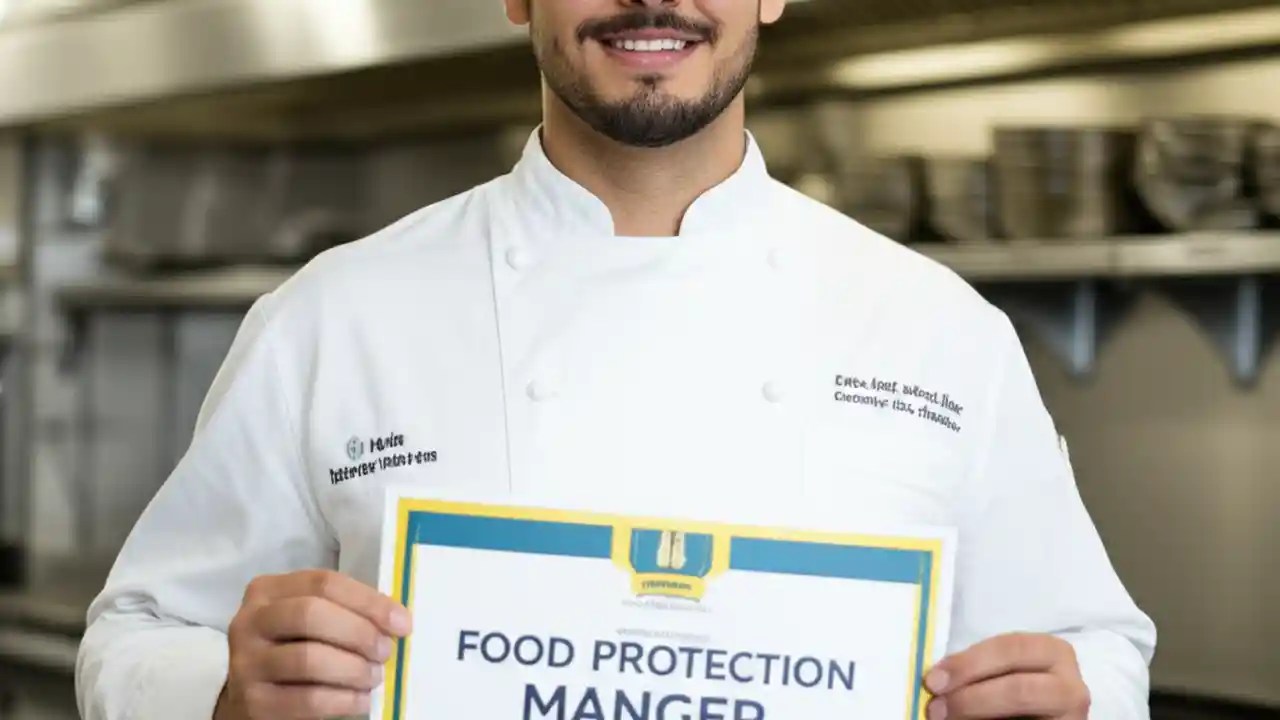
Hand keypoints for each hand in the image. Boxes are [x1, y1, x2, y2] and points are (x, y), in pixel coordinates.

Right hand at [214, 570, 412, 719]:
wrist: (255, 696)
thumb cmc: (294, 648)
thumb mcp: (309, 621)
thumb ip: (343, 611)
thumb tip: (396, 620)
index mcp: (267, 590)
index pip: (324, 583)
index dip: (369, 601)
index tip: (402, 623)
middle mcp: (249, 621)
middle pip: (311, 614)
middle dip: (359, 632)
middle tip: (385, 652)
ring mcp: (246, 663)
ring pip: (308, 658)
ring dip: (354, 669)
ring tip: (374, 677)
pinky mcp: (253, 702)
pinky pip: (307, 699)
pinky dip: (344, 700)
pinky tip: (362, 699)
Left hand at [924, 633, 1089, 718]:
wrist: (1038, 712)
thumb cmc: (1009, 685)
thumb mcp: (997, 671)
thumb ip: (974, 672)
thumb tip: (934, 679)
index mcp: (1052, 652)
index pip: (1010, 649)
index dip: (968, 664)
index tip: (933, 679)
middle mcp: (1070, 685)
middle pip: (1018, 689)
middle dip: (971, 698)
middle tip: (935, 707)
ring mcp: (1073, 717)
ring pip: (1021, 709)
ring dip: (977, 714)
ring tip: (945, 718)